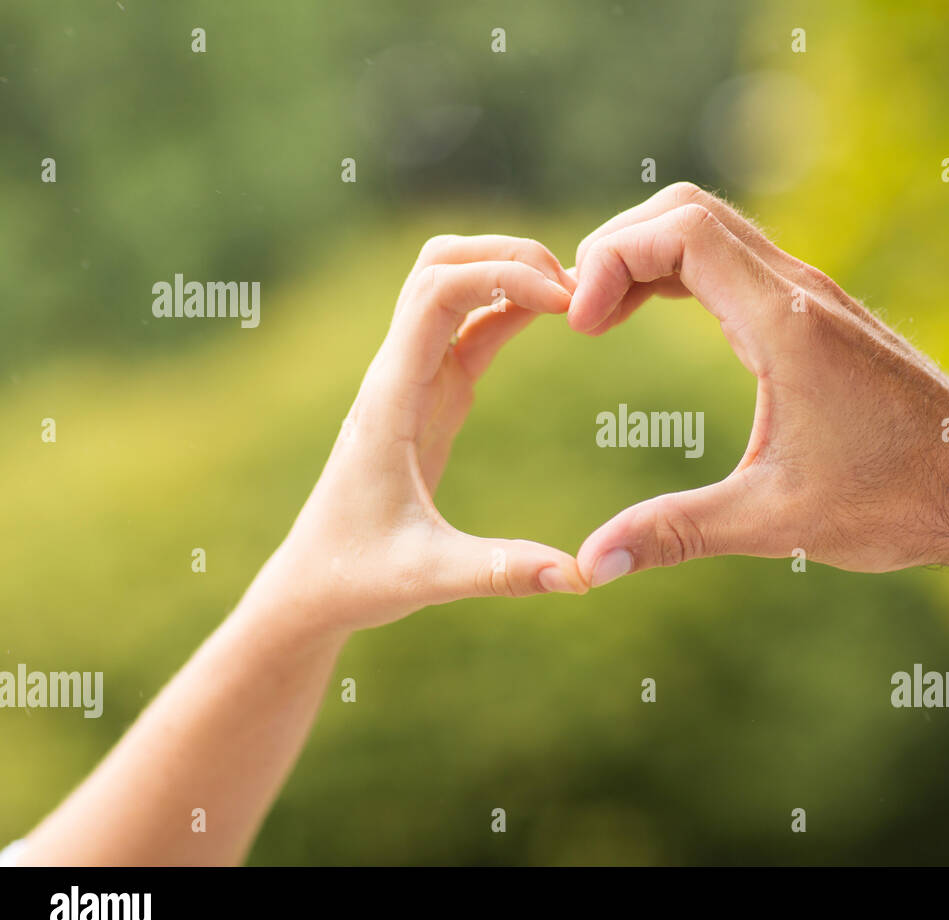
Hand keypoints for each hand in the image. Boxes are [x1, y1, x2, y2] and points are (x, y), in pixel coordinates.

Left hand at [261, 235, 587, 632]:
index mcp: (389, 399)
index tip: (564, 302)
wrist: (315, 584)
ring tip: (576, 297)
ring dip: (508, 273)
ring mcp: (415, 380)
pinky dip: (511, 307)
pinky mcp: (433, 396)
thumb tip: (582, 578)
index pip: (435, 295)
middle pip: (440, 264)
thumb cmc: (359, 577)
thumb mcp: (430, 577)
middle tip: (577, 286)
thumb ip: (502, 571)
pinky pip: (471, 327)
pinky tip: (556, 318)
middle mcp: (397, 374)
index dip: (500, 276)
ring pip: (452, 284)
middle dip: (506, 255)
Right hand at [568, 183, 948, 584]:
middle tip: (582, 316)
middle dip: (618, 246)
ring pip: (712, 228)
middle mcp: (801, 292)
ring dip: (648, 256)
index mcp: (788, 325)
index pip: (681, 229)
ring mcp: (813, 296)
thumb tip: (590, 565)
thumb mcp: (774, 521)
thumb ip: (675, 533)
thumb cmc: (897, 500)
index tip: (582, 327)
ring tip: (603, 316)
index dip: (612, 258)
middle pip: (688, 210)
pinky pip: (734, 261)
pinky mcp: (819, 315)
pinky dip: (681, 272)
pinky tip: (655, 319)